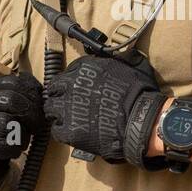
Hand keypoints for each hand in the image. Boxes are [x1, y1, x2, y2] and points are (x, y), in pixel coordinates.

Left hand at [42, 54, 167, 166]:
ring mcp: (67, 109)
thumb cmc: (137, 92)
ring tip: (72, 119)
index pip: (62, 76)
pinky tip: (74, 131)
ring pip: (51, 111)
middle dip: (60, 98)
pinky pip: (57, 131)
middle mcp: (70, 87)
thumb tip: (103, 59)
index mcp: (82, 70)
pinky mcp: (69, 130)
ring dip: (60, 114)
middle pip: (53, 92)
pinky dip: (64, 131)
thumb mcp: (122, 65)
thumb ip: (105, 63)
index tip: (71, 90)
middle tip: (70, 105)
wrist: (140, 119)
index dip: (66, 85)